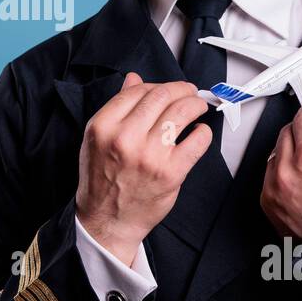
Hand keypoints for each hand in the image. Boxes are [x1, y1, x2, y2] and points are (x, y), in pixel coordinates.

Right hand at [75, 72, 211, 265]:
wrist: (107, 220)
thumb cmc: (102, 180)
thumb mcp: (98, 139)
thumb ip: (117, 108)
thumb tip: (134, 80)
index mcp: (103, 126)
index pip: (137, 90)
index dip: (156, 84)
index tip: (166, 89)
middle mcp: (125, 138)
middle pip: (162, 96)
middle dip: (181, 89)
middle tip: (188, 92)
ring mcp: (150, 155)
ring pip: (182, 112)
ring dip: (195, 104)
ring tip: (197, 106)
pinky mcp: (171, 172)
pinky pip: (197, 141)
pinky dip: (203, 132)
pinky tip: (199, 132)